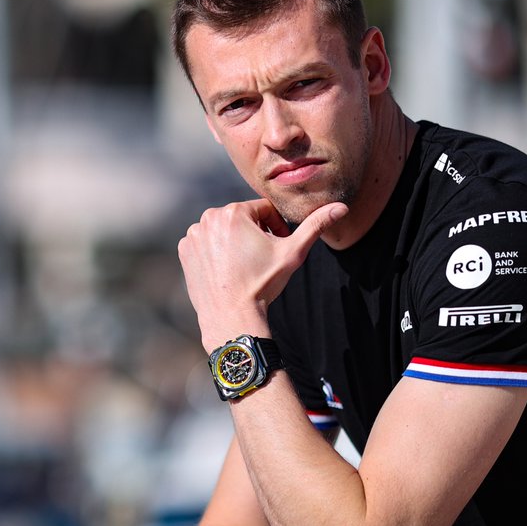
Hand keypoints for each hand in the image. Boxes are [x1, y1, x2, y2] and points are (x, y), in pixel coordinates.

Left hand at [178, 199, 346, 350]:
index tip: (278, 247)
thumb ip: (315, 226)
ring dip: (236, 241)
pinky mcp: (185, 251)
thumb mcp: (292, 254)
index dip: (276, 228)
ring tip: (245, 266)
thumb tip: (341, 207)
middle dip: (255, 234)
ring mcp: (193, 235)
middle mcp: (208, 218)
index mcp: (233, 212)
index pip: (263, 210)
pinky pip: (206, 243)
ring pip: (224, 230)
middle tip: (261, 260)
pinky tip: (227, 270)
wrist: (232, 317)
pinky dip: (216, 252)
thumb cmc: (263, 284)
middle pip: (242, 219)